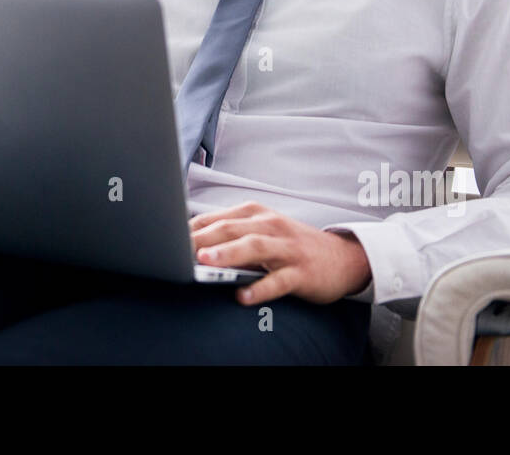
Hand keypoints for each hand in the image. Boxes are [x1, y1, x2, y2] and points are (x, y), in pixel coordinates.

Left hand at [190, 201, 371, 305]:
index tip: (167, 238)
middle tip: (179, 248)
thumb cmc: (292, 245)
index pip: (217, 219)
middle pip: (232, 228)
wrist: (342, 258)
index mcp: (256, 214)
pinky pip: (277, 281)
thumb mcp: (262, 231)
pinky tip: (242, 296)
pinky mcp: (300, 272)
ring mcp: (286, 249)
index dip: (192, 229)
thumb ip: (230, 234)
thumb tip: (189, 244)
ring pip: (254, 247)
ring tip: (205, 262)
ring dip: (228, 253)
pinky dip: (259, 288)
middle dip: (204, 237)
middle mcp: (270, 226)